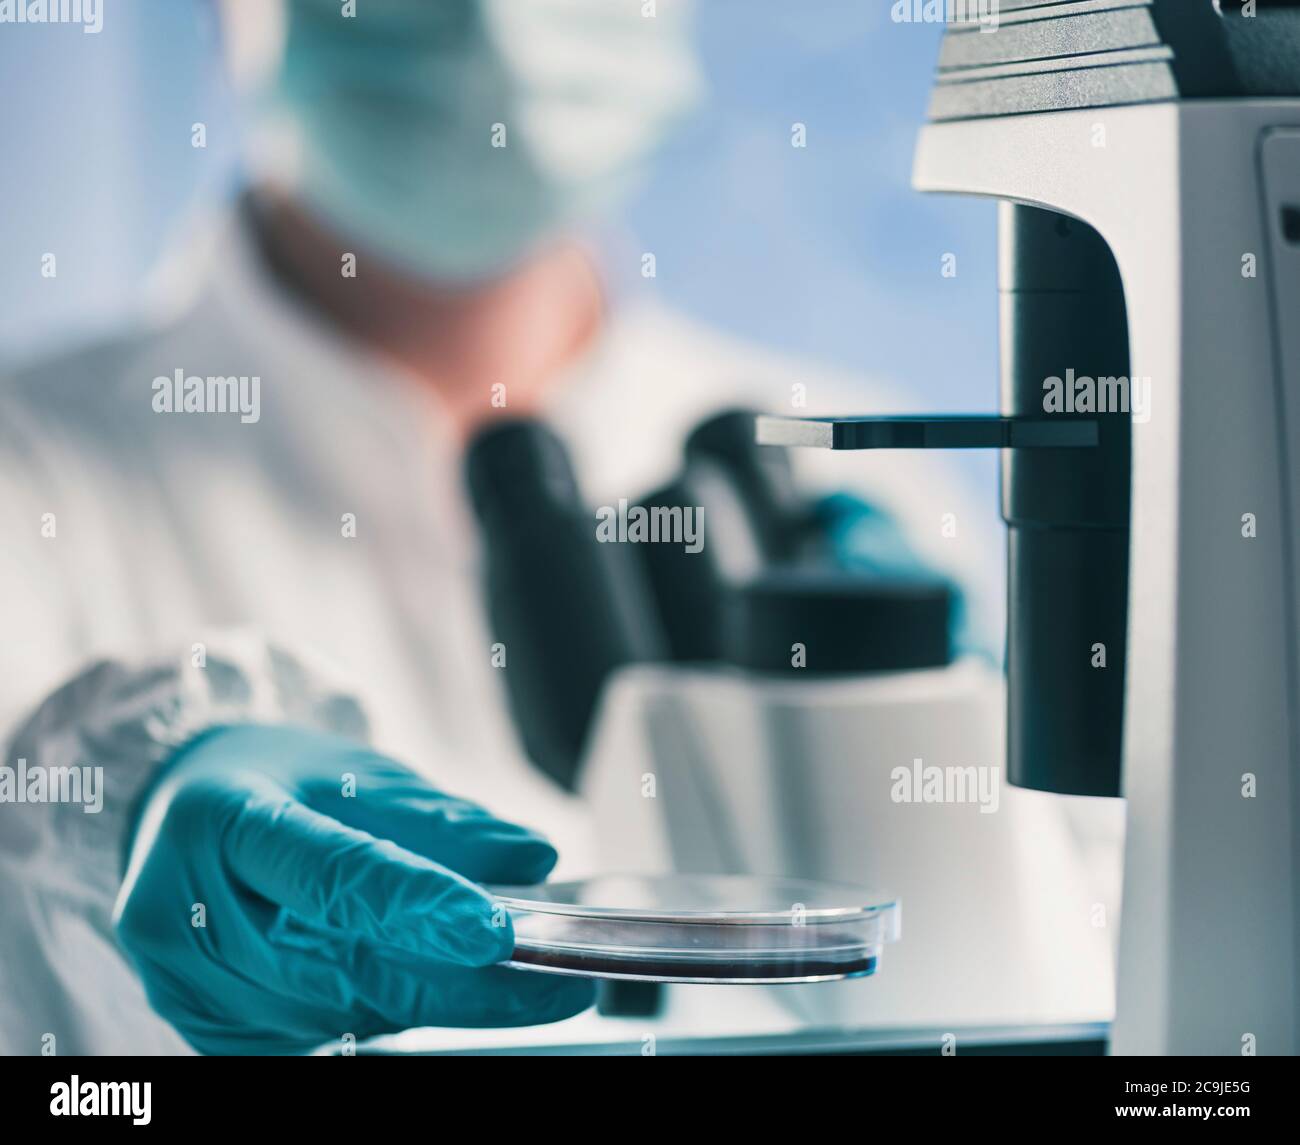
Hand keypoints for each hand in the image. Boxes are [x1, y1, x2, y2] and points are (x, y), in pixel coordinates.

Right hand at [113, 724, 592, 1053]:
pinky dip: (383, 1016)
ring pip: (337, 1012)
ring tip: (504, 979)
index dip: (416, 905)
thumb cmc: (280, 782)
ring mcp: (185, 979)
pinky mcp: (200, 1024)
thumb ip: (445, 822)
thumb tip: (532, 858)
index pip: (330, 872)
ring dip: (429, 1002)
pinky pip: (315, 1037)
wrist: (187, 808)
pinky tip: (428, 988)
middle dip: (458, 981)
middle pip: (341, 962)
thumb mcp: (362, 775)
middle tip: (552, 987)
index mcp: (223, 819)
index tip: (495, 928)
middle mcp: (184, 908)